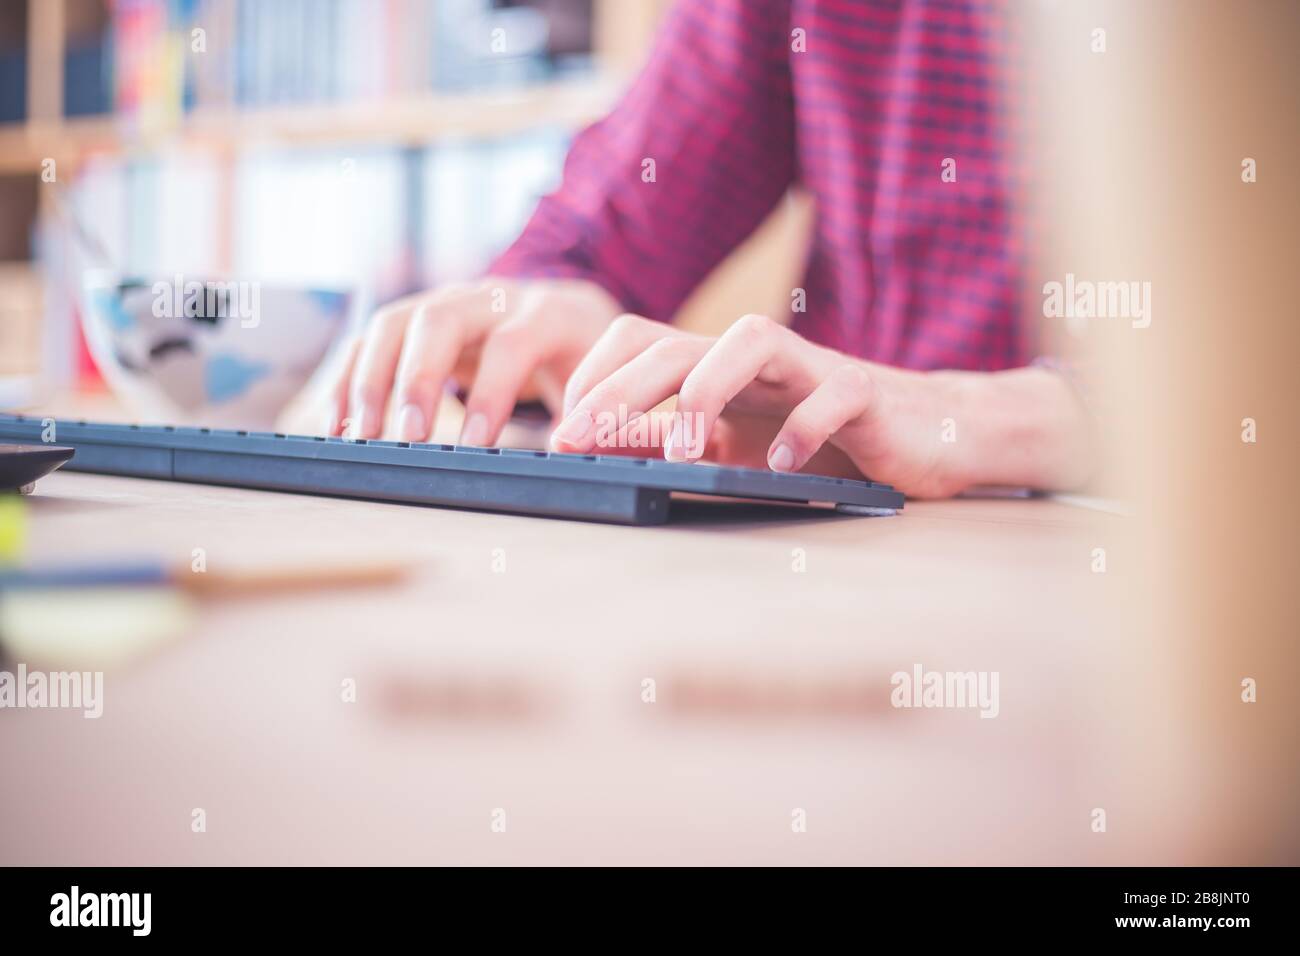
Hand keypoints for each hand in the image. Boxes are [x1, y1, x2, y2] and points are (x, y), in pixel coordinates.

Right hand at [288, 278, 620, 443]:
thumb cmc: (585, 359)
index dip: (491, 393)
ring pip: (394, 323)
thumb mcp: (602, 380)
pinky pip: (370, 339)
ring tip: (361, 436)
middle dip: (417, 379)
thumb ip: (588, 416)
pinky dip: (348, 377)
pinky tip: (337, 422)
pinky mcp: (415, 318)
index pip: (511, 343)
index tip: (475, 446)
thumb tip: (568, 468)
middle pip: (439, 320)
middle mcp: (490, 297)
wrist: (571, 312)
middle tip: (408, 439)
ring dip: (371, 380)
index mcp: (546, 311)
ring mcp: (446, 302)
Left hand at [550, 313, 1093, 497]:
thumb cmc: (824, 441)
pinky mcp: (867, 394)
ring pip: (751, 342)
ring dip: (706, 393)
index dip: (595, 377)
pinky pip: (832, 396)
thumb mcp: (734, 447)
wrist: (929, 434)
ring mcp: (812, 369)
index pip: (641, 342)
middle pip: (677, 343)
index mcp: (719, 368)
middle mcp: (757, 359)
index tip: (560, 433)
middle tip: (583, 439)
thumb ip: (669, 442)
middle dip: (622, 389)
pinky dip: (802, 430)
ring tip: (685, 452)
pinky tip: (782, 468)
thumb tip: (595, 448)